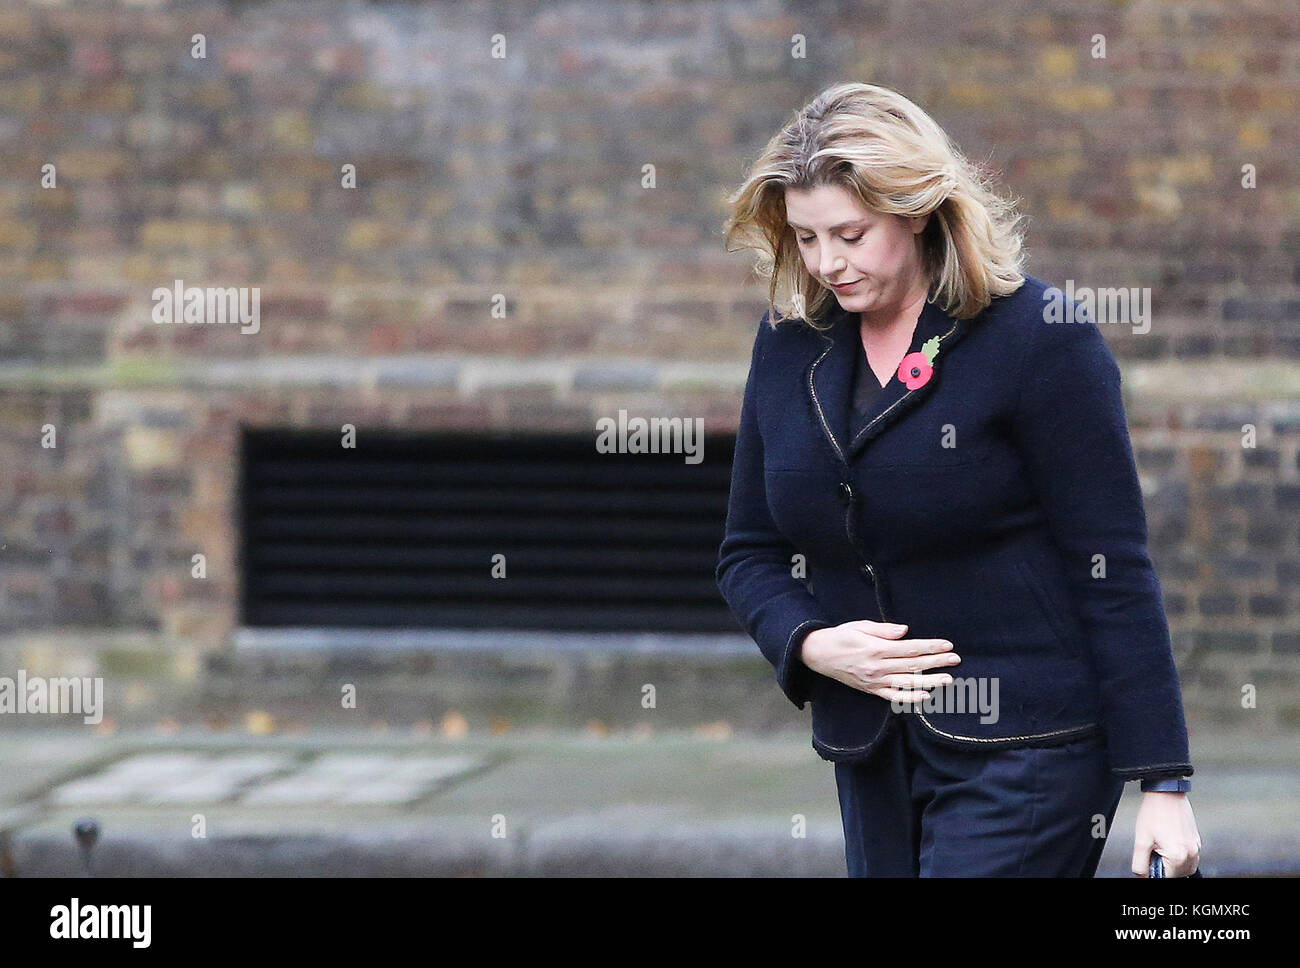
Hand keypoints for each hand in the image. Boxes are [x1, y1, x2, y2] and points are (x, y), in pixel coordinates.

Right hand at [800, 620, 959, 702]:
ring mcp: (875, 681)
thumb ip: (883, 630)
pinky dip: (909, 698)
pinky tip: (924, 696)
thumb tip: (905, 631)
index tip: (947, 645)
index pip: (909, 648)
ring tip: (947, 679)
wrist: (819, 655)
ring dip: (929, 681)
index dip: (930, 646)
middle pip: (912, 665)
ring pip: (907, 683)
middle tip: (955, 659)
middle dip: (936, 662)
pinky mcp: (871, 690)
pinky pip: (893, 696)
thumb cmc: (841, 637)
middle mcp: (877, 667)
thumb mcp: (860, 626)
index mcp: (876, 649)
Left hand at [1131, 792, 1200, 876]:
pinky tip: (1168, 841)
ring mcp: (1196, 846)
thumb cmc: (1154, 812)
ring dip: (1173, 863)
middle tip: (1154, 851)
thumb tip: (1142, 875)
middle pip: (1177, 874)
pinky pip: (1190, 856)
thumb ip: (1140, 862)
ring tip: (1160, 845)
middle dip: (1164, 867)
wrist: (1166, 792)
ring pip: (1185, 866)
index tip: (1149, 860)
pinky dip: (1180, 855)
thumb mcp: (1141, 840)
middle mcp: (1191, 853)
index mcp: (1178, 856)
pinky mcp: (1196, 839)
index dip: (1154, 870)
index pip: (1166, 877)